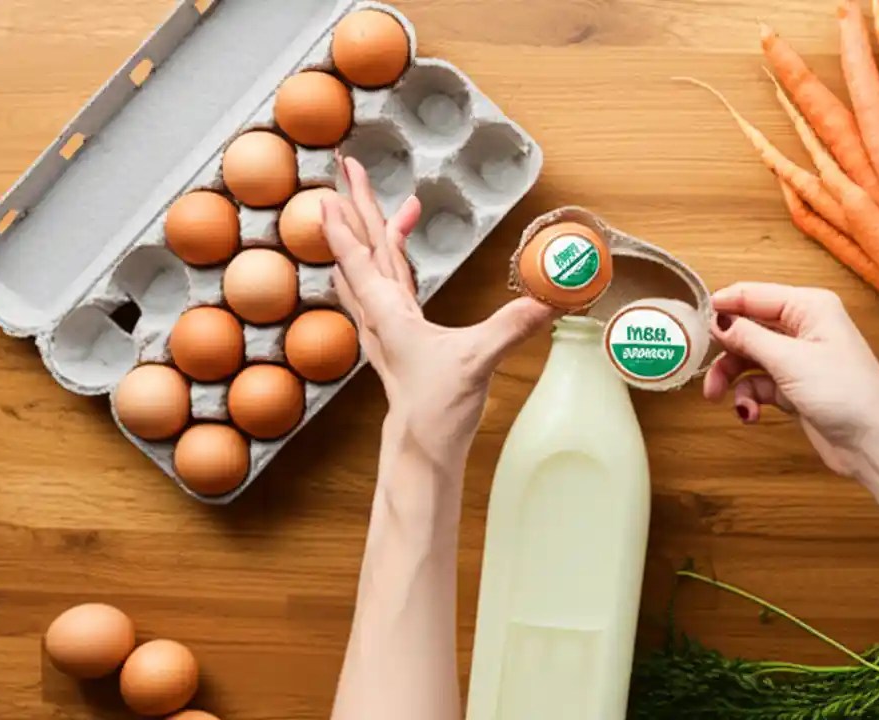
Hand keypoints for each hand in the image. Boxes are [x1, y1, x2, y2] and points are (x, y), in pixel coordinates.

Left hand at [322, 157, 558, 468]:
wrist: (423, 446)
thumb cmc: (437, 406)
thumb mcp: (477, 361)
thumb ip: (511, 326)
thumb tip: (549, 300)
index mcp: (391, 313)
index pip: (362, 258)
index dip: (346, 226)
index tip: (329, 194)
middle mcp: (384, 315)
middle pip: (366, 250)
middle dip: (357, 210)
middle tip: (344, 173)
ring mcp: (390, 327)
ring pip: (373, 268)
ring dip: (370, 234)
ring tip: (369, 206)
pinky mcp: (402, 339)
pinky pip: (388, 290)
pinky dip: (387, 265)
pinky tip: (388, 260)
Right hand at [703, 282, 878, 476]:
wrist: (874, 442)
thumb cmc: (845, 393)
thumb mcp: (789, 360)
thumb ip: (749, 337)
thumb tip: (718, 319)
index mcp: (808, 307)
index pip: (754, 295)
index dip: (722, 306)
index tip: (693, 322)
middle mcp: (803, 327)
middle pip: (747, 328)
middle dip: (724, 351)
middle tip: (702, 368)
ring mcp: (799, 358)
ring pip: (749, 358)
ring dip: (731, 378)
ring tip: (716, 397)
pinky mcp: (795, 387)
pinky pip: (759, 384)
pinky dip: (749, 398)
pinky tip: (750, 414)